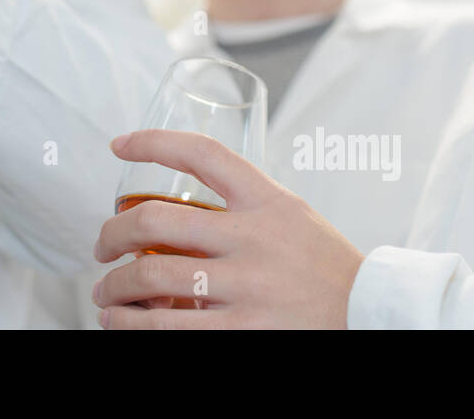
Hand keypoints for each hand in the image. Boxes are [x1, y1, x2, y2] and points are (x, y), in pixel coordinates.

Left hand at [93, 130, 364, 328]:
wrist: (371, 313)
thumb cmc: (324, 265)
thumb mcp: (291, 214)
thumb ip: (243, 204)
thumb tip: (177, 207)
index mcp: (266, 200)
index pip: (201, 153)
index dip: (152, 142)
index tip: (119, 144)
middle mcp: (254, 238)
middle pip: (155, 220)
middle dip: (111, 233)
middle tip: (102, 246)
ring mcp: (248, 286)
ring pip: (151, 277)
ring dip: (113, 287)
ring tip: (104, 294)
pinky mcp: (244, 331)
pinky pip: (170, 327)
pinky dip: (133, 326)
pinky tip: (121, 324)